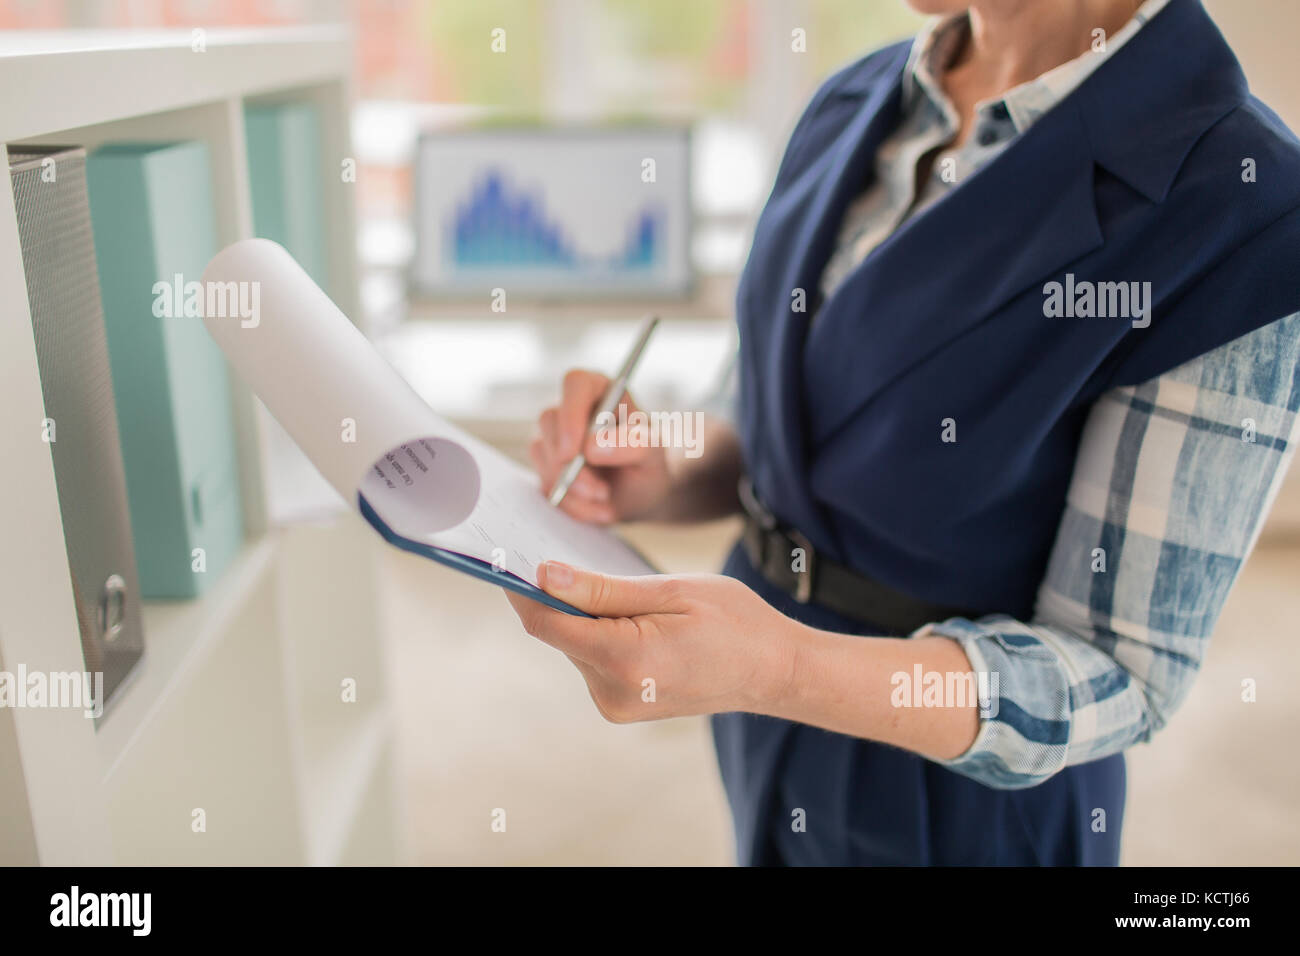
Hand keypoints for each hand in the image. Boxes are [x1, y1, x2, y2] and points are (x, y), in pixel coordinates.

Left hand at [505, 561, 800, 721]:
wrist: (775, 671)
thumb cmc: (735, 622)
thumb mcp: (672, 590)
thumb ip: (603, 588)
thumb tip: (544, 575)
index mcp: (625, 659)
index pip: (546, 621)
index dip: (521, 588)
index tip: (507, 553)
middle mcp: (612, 692)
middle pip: (558, 632)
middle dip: (556, 594)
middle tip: (562, 551)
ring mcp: (616, 705)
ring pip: (574, 645)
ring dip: (581, 613)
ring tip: (620, 588)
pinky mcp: (621, 706)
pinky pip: (592, 658)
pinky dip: (597, 631)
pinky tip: (628, 613)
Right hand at [529, 369, 672, 523]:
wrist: (641, 495)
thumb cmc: (649, 464)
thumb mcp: (653, 454)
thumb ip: (632, 444)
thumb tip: (591, 447)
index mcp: (602, 391)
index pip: (576, 383)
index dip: (570, 414)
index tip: (573, 452)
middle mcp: (574, 409)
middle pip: (550, 421)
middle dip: (571, 465)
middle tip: (600, 491)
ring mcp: (556, 436)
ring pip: (542, 454)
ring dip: (572, 488)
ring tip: (605, 498)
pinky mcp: (547, 464)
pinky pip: (544, 483)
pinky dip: (570, 503)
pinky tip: (595, 508)